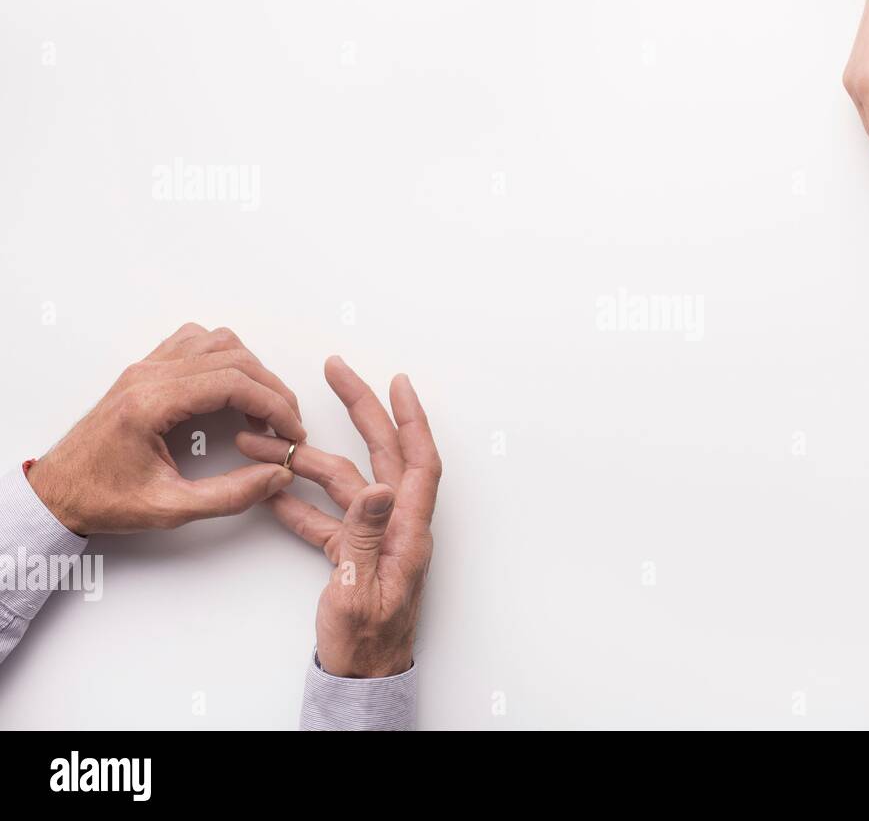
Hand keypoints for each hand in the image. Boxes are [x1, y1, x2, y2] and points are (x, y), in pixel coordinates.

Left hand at [25, 323, 305, 535]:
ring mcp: (144, 368)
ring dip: (250, 369)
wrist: (57, 493)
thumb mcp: (170, 509)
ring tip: (262, 406)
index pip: (232, 382)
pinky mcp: (144, 371)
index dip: (274, 404)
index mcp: (150, 404)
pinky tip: (230, 389)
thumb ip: (230, 495)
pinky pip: (194, 343)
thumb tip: (277, 475)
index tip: (292, 431)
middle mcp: (147, 376)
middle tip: (287, 423)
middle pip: (232, 357)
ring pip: (216, 341)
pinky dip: (224, 358)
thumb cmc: (103, 500)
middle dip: (271, 389)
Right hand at [236, 356, 440, 678]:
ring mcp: (375, 539)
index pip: (418, 460)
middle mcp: (398, 527)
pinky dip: (301, 502)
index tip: (395, 381)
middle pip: (383, 456)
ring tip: (266, 442)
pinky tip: (275, 491)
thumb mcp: (362, 589)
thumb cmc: (369, 644)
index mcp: (410, 531)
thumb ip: (365, 536)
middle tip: (337, 372)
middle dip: (361, 410)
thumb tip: (380, 487)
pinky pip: (328, 517)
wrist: (361, 680)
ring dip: (307, 462)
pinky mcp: (354, 555)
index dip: (410, 417)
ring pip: (344, 484)